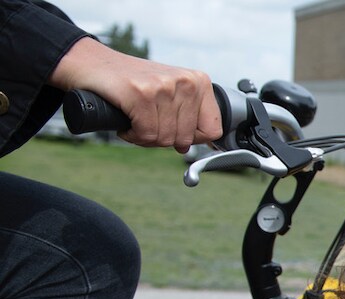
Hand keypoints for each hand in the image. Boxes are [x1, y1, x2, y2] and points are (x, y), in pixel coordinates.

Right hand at [49, 38, 221, 151]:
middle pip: (186, 138)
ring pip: (165, 138)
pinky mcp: (141, 94)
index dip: (193, 139)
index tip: (175, 132)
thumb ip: (185, 116)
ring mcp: (163, 87)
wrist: (90, 62)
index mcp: (198, 81)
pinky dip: (132, 135)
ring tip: (135, 120)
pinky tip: (126, 122)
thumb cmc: (130, 81)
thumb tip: (188, 147)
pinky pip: (146, 135)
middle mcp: (185, 82)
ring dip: (145, 137)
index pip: (213, 129)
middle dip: (163, 139)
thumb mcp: (168, 92)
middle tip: (146, 125)